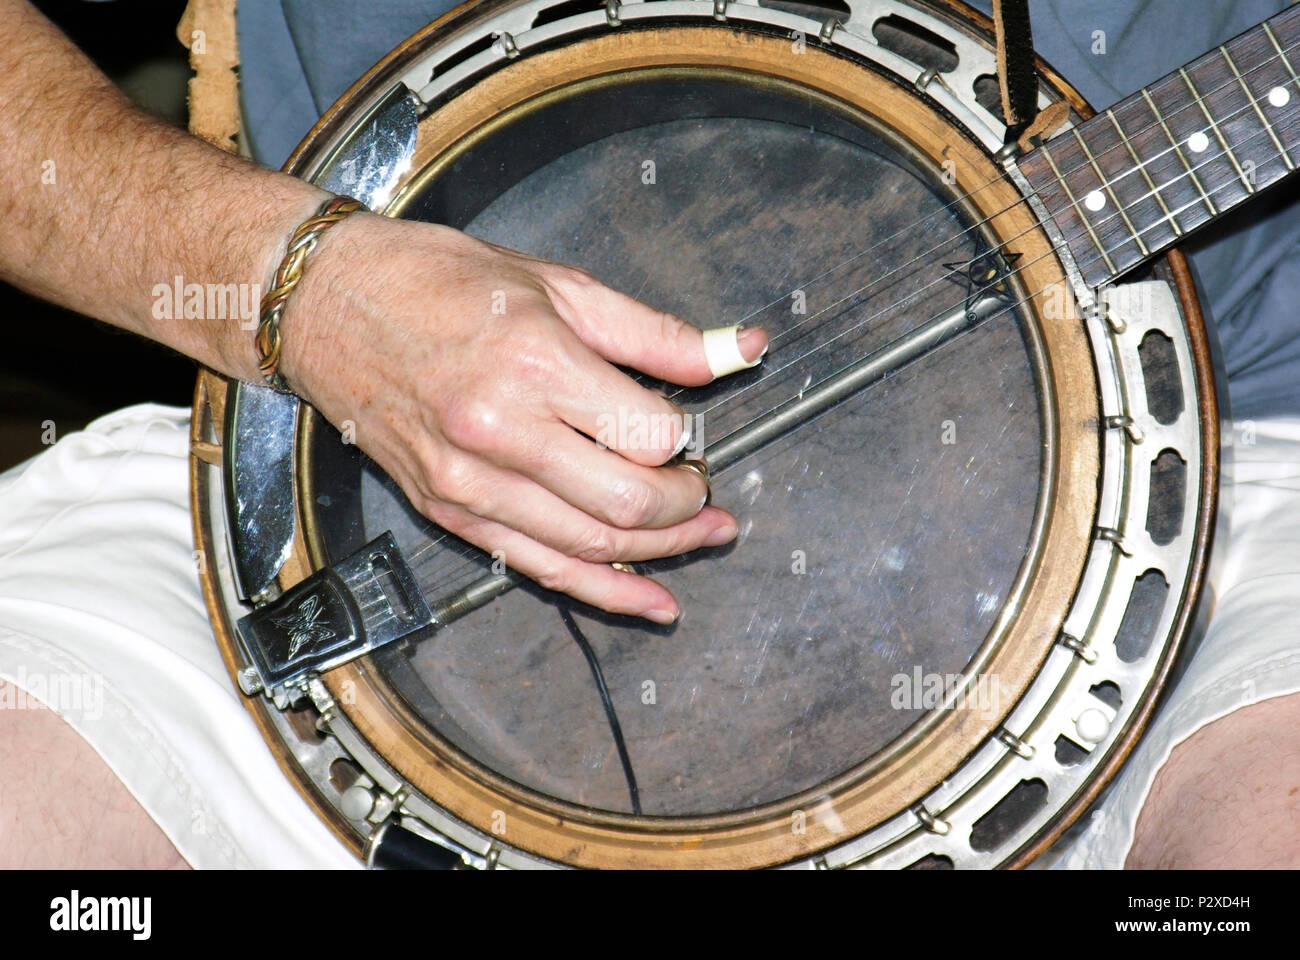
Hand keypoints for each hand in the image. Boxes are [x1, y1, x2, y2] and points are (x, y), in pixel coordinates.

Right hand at [280, 215, 766, 622]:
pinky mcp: (449, 510)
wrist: (327, 306)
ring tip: (703, 538)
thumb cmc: (436, 284)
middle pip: (626, 503)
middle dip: (686, 507)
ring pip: (590, 546)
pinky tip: (652, 599)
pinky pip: (540, 568)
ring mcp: (469, 481)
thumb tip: (738, 350)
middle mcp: (500, 431)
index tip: (691, 433)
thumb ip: (654, 333)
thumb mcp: (557, 285)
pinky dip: (604, 591)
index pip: (648, 434)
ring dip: (660, 551)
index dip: (687, 442)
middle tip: (707, 492)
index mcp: (533, 362)